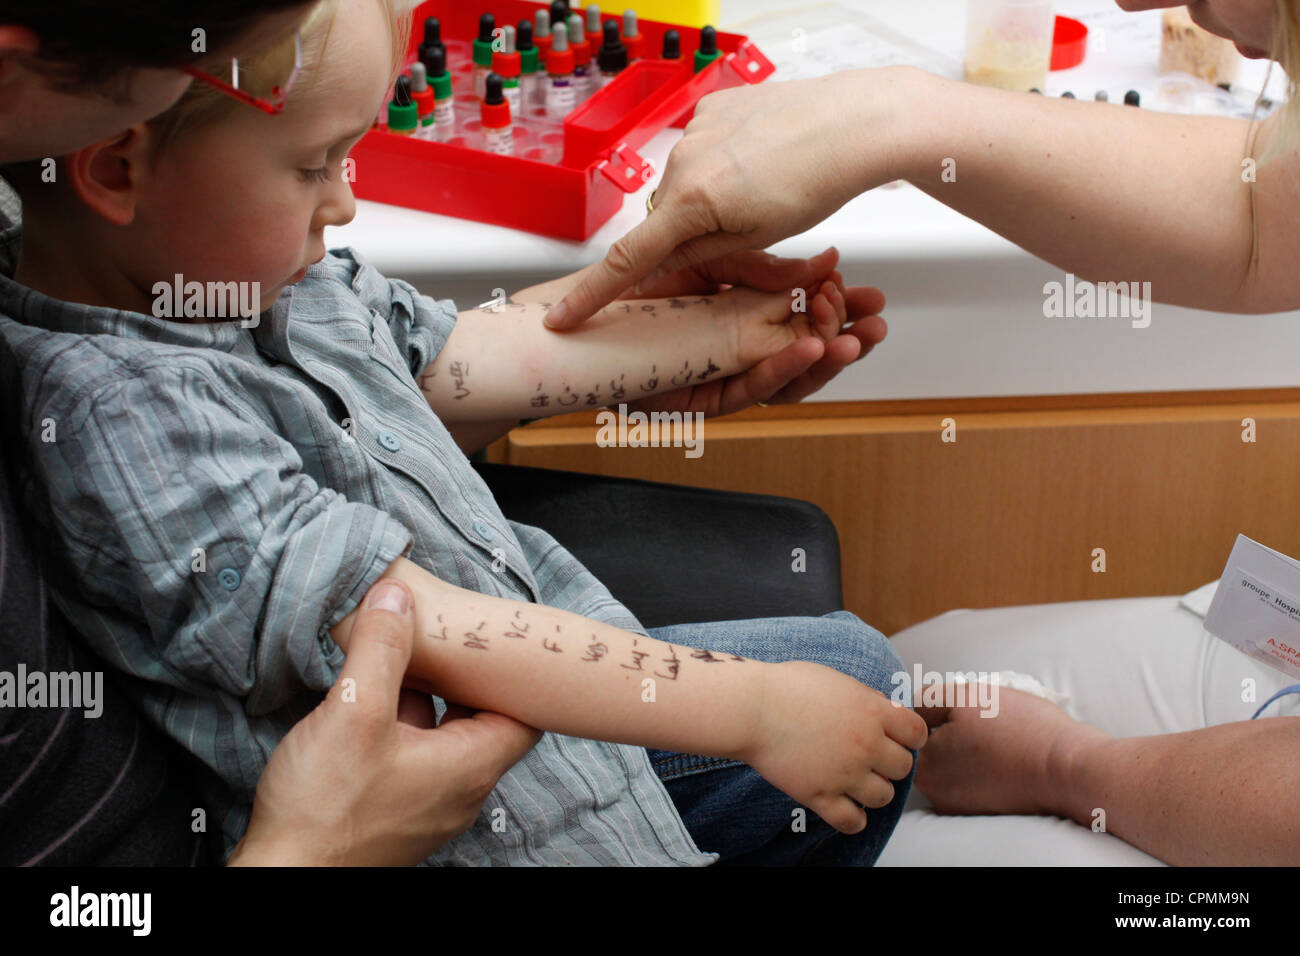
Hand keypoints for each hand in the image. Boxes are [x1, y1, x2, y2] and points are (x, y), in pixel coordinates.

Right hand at [229, 580, 541, 865]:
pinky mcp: (394, 810)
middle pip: (482, 719)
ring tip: (405, 652)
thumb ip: (380, 648)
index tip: (500, 639)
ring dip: (428, 695)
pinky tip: (371, 697)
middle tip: (448, 634)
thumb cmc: (325, 809)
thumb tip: (396, 595)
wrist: (283, 876)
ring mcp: (427, 804)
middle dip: (465, 675)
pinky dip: (402, 722)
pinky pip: (413, 755)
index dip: (519, 675)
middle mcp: (459, 790)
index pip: (527, 715)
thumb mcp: (356, 711)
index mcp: (470, 766)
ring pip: (443, 735)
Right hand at [544, 69, 912, 328]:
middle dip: (689, 232)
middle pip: (665, 216)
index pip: (628, 260)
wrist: (853, 123)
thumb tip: (664, 263)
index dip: (592, 295)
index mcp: (692, 203)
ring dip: (709, 195)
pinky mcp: (712, 105)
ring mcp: (696, 128)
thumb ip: (701, 253)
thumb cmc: (816, 183)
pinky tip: (762, 161)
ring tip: (764, 190)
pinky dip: (723, 162)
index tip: (563, 317)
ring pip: (685, 182)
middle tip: (741, 230)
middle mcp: (682, 161)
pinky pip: (703, 147)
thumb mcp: (758, 239)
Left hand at [625, 247, 886, 416]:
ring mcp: (721, 381)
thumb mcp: (710, 263)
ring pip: (784, 382)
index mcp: (746, 324)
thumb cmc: (639, 291)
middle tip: (875, 327)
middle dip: (846, 343)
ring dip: (820, 361)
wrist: (576, 320)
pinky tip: (804, 349)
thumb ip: (764, 268)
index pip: (807, 323)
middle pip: (805, 358)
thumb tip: (826, 261)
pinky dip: (778, 370)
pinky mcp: (699, 403)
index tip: (870, 298)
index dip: (843, 315)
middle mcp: (738, 356)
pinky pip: (746, 390)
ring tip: (847, 342)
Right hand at [740, 660, 927, 833]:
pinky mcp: (819, 795)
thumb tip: (886, 712)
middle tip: (870, 759)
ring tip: (855, 781)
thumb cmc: (787, 687)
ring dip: (873, 791)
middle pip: (903, 768)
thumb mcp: (836, 680)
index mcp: (872, 712)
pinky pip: (852, 822)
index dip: (909, 737)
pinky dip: (853, 818)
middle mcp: (865, 744)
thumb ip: (866, 698)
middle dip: (889, 764)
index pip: (917, 734)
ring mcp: (844, 773)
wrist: (750, 708)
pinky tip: (843, 806)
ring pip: (883, 797)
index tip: (896, 739)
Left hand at [915, 685, 1109, 818]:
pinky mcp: (989, 808)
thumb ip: (927, 699)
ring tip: (1002, 734)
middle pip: (934, 744)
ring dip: (972, 743)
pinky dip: (989, 761)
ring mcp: (963, 805)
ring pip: (957, 758)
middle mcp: (938, 794)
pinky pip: (978, 774)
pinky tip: (1010, 752)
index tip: (970, 707)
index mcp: (926, 767)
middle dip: (953, 727)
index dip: (941, 707)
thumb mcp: (965, 695)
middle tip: (988, 720)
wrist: (1072, 769)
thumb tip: (912, 706)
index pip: (915, 726)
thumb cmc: (1019, 728)